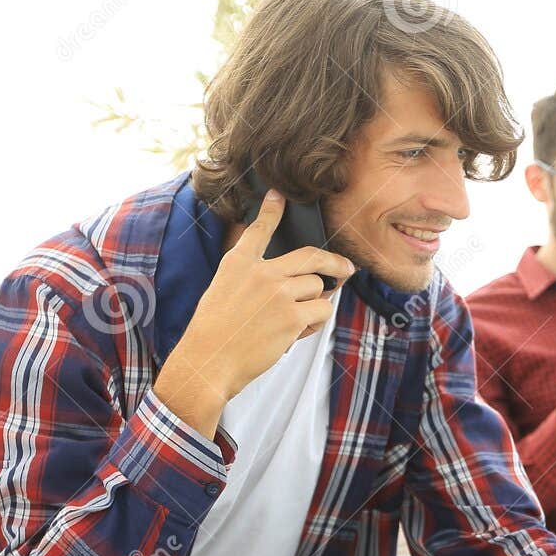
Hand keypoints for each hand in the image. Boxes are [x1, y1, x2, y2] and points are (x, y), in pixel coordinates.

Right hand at [153, 190, 354, 437]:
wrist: (209, 360)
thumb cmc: (214, 334)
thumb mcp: (222, 292)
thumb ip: (254, 280)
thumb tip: (298, 282)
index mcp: (238, 264)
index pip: (259, 230)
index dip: (272, 210)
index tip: (279, 195)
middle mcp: (261, 272)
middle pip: (311, 256)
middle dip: (334, 262)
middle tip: (346, 268)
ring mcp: (278, 293)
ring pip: (318, 287)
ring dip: (314, 304)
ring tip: (295, 321)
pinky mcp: (292, 316)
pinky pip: (322, 310)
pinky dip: (315, 323)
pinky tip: (297, 332)